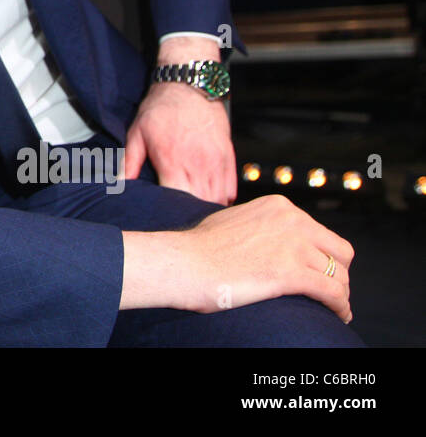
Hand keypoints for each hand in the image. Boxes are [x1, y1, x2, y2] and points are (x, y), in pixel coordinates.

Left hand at [124, 81, 235, 204]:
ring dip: (206, 208)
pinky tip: (208, 198)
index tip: (162, 215)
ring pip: (218, 201)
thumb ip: (129, 162)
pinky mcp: (229, 158)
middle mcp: (199, 164)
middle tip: (177, 217)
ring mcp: (217, 163)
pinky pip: (230, 190)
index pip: (176, 201)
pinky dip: (221, 199)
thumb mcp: (137, 133)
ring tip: (193, 211)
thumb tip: (120, 185)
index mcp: (173, 161)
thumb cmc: (161, 109)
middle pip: (199, 205)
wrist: (189, 85)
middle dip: (188, 214)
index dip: (169, 212)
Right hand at [173, 194, 353, 321]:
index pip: (319, 231)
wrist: (183, 262)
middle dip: (338, 272)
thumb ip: (258, 224)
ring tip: (334, 308)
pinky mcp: (292, 273)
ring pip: (339, 275)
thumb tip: (266, 239)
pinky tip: (338, 315)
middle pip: (339, 251)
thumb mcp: (234, 220)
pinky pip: (333, 292)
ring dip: (339, 294)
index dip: (322, 255)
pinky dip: (340, 306)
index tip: (319, 271)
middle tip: (331, 289)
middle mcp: (292, 220)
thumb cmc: (199, 247)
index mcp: (279, 206)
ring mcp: (294, 246)